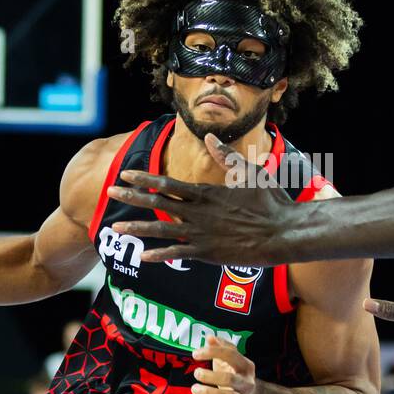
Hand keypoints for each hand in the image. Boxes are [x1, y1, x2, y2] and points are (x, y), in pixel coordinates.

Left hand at [104, 133, 299, 264]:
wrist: (283, 233)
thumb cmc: (270, 201)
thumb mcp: (250, 172)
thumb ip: (226, 155)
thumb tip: (210, 136)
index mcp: (206, 192)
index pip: (168, 183)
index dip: (144, 179)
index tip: (125, 175)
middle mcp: (199, 212)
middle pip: (158, 203)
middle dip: (131, 198)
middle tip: (109, 192)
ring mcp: (201, 234)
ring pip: (162, 230)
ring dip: (138, 228)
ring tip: (116, 228)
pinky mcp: (208, 253)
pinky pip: (179, 254)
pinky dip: (160, 255)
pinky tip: (143, 256)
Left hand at [183, 335, 258, 393]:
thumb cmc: (234, 374)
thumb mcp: (230, 360)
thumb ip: (222, 347)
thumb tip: (210, 338)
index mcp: (246, 366)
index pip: (231, 355)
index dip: (213, 352)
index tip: (194, 353)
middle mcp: (246, 384)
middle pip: (230, 379)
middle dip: (212, 375)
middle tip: (196, 373)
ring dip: (209, 393)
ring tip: (194, 388)